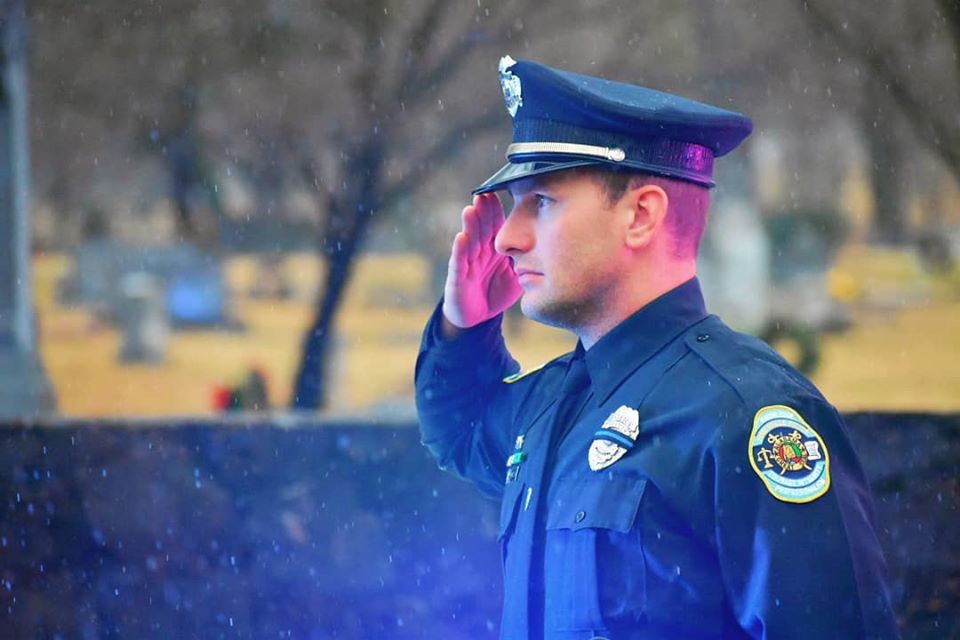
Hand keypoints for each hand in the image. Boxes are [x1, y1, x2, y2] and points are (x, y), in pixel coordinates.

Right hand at [441, 193, 521, 334]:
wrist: (477, 319)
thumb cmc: (497, 292)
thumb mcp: (518, 277)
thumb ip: (528, 263)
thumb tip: (548, 248)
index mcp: (494, 249)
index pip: (495, 226)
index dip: (495, 211)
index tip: (496, 192)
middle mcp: (479, 252)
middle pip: (481, 229)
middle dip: (482, 212)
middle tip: (483, 194)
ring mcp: (467, 264)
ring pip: (469, 242)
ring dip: (469, 226)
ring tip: (471, 209)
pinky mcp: (457, 279)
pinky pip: (458, 263)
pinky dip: (459, 250)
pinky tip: (461, 237)